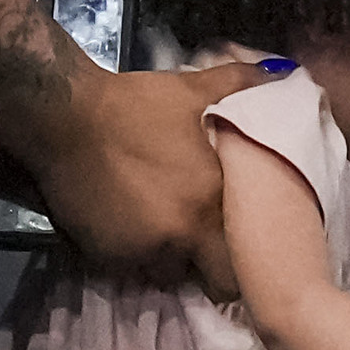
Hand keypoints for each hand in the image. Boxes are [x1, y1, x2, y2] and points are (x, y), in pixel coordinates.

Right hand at [30, 59, 270, 288]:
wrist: (66, 115)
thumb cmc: (135, 104)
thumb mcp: (194, 89)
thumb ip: (243, 86)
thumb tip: (283, 74)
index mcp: (210, 206)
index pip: (242, 261)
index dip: (244, 255)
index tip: (239, 244)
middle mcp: (179, 238)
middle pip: (207, 276)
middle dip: (207, 263)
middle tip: (200, 240)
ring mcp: (139, 252)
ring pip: (166, 273)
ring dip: (169, 258)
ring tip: (162, 230)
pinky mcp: (104, 257)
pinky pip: (128, 269)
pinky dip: (133, 254)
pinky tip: (130, 226)